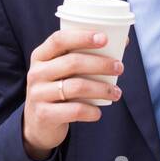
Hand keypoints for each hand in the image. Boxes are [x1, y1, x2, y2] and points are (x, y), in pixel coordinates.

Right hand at [22, 28, 124, 159]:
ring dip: (102, 89)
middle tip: (119, 67)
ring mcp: (38, 94)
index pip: (59, 40)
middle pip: (72, 62)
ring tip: (116, 92)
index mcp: (41, 56)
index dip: (82, 37)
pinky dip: (91, 111)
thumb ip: (85, 55)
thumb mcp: (63, 71)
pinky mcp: (44, 114)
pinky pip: (74, 110)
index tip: (104, 38)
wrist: (38, 123)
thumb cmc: (58, 89)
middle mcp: (36, 72)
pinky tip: (98, 112)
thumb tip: (123, 41)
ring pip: (76, 87)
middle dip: (100, 64)